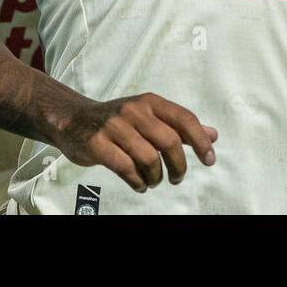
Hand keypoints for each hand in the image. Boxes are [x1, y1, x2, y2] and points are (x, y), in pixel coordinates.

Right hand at [50, 92, 218, 193]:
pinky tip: (139, 184)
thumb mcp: (148, 115)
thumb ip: (179, 125)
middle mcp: (134, 110)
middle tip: (177, 178)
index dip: (201, 141)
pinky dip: (138, 182)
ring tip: (153, 181)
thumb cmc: (117, 120)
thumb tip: (213, 135)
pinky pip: (127, 169)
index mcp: (150, 102)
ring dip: (156, 177)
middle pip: (170, 141)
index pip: (184, 118)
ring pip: (149, 158)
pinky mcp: (97, 144)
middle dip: (179, 166)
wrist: (72, 119)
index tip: (209, 160)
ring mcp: (114, 127)